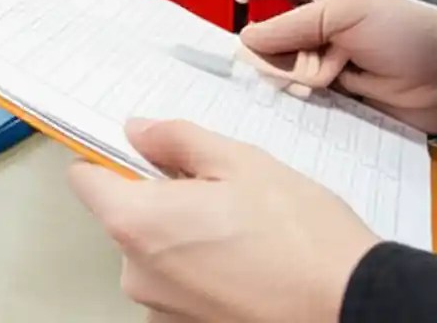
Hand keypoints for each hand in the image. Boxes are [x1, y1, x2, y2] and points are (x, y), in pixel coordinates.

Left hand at [70, 120, 379, 322]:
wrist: (351, 305)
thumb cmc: (302, 238)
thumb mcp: (240, 162)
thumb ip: (175, 139)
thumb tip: (139, 131)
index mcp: (136, 222)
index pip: (85, 178)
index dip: (109, 157)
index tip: (139, 151)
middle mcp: (137, 273)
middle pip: (124, 216)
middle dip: (160, 197)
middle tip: (217, 189)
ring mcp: (161, 308)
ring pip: (155, 252)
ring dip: (185, 236)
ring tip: (242, 229)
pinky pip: (179, 285)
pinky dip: (203, 270)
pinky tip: (246, 262)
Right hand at [234, 0, 436, 133]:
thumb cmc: (407, 32)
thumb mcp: (345, 12)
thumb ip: (291, 25)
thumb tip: (247, 42)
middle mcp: (320, 26)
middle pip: (269, 29)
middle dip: (265, 42)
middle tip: (267, 53)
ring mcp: (324, 61)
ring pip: (279, 67)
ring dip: (284, 73)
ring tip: (315, 77)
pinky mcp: (330, 95)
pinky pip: (296, 98)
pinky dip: (293, 100)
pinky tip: (303, 98)